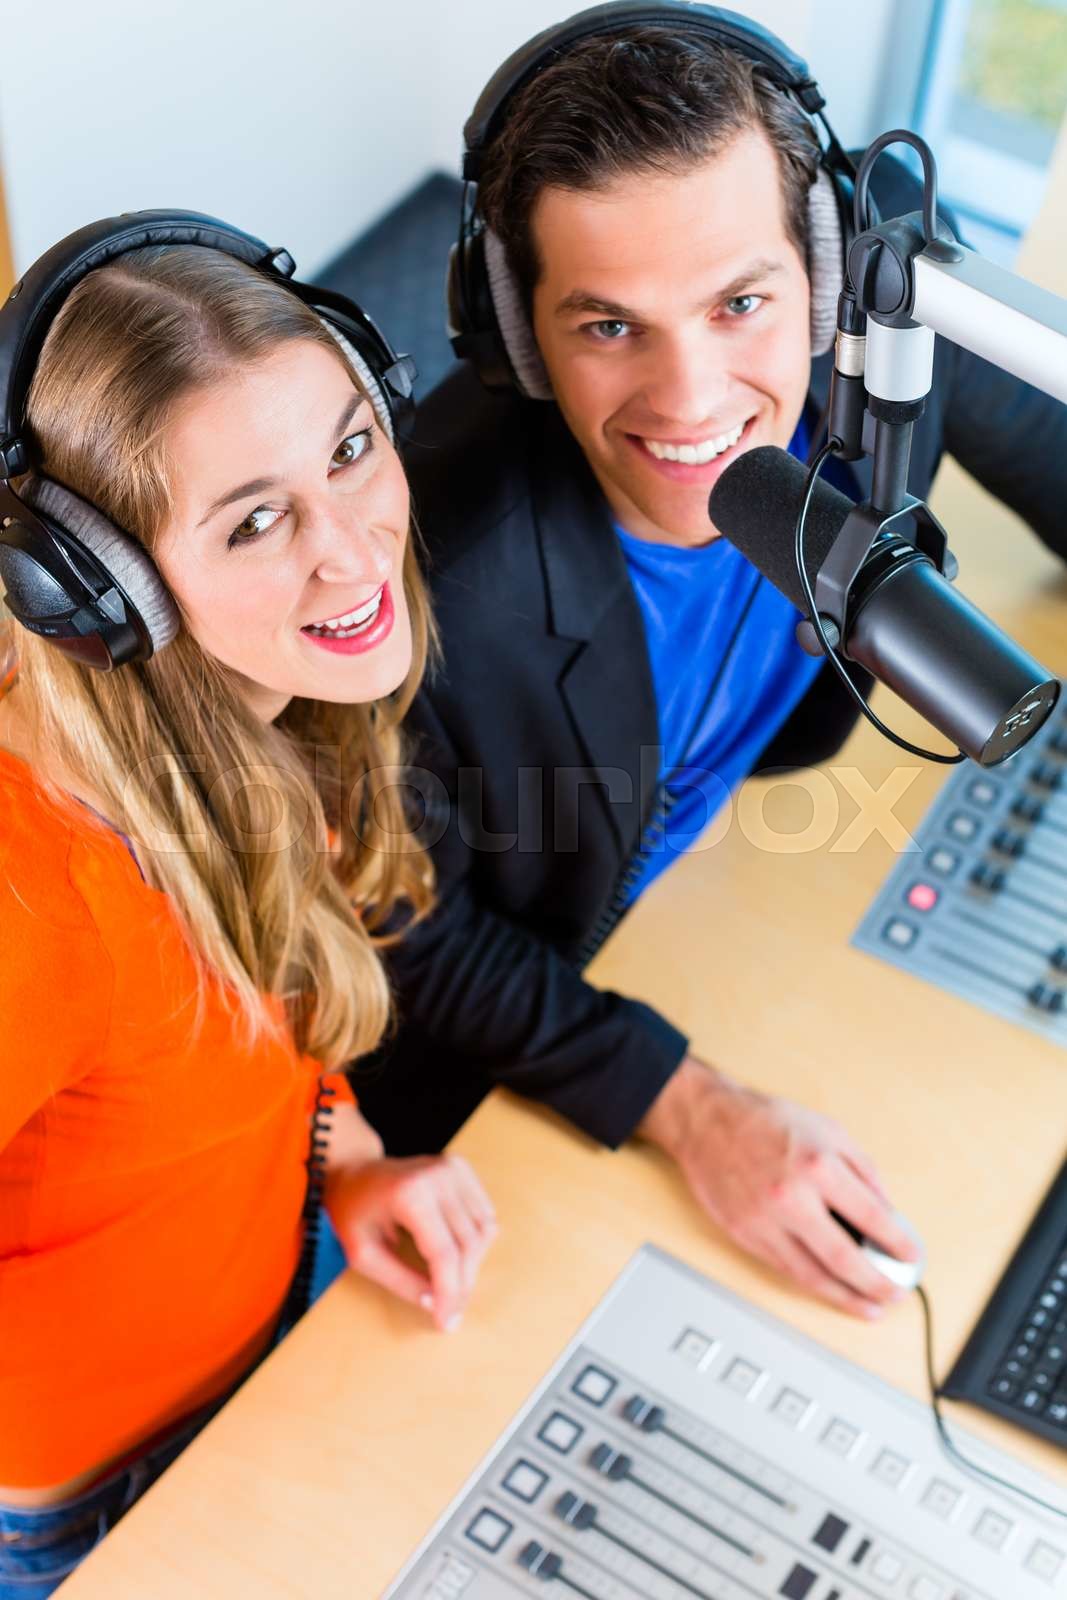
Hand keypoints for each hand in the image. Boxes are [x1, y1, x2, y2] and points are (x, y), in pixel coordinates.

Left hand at [324, 1152, 496, 1331]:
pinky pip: (484, 1215)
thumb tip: (435, 1304)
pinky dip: (476, 1243)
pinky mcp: (462, 1169)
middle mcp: (438, 1175)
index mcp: (410, 1193)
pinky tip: (455, 1256)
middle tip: (450, 1313)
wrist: (354, 1170)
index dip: (449, 1293)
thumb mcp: (362, 1254)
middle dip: (462, 1285)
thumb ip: (399, 1281)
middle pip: (468, 1245)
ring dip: (472, 1265)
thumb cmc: (352, 1212)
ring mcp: (453, 1168)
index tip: (445, 1321)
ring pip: (484, 1231)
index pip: (444, 1253)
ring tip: (450, 1285)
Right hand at [638, 1056, 919, 1317]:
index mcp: (818, 1166)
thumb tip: (886, 1208)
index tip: (911, 1256)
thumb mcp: (828, 1130)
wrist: (707, 1121)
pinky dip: (813, 1285)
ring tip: (870, 1306)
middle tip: (896, 1293)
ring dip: (847, 1297)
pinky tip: (830, 1290)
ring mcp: (765, 1221)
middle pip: (845, 1259)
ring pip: (814, 1275)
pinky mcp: (745, 1235)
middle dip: (877, 1284)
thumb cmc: (765, 1121)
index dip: (898, 1243)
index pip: (872, 1218)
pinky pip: (786, 1269)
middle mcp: (792, 1197)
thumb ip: (862, 1169)